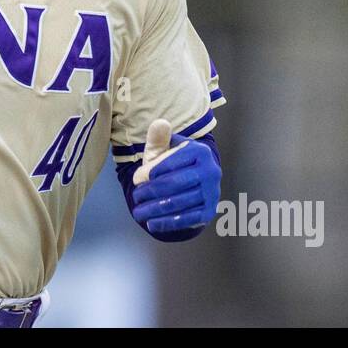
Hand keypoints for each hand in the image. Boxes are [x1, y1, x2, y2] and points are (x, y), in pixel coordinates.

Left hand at [130, 118, 220, 234]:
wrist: (193, 184)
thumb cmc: (173, 164)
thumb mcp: (165, 149)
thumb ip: (159, 137)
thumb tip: (160, 123)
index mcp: (200, 152)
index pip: (171, 163)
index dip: (150, 172)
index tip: (135, 179)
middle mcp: (210, 171)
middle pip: (174, 184)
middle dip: (150, 192)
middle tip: (135, 196)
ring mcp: (212, 193)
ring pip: (178, 203)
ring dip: (154, 210)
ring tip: (138, 212)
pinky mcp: (209, 211)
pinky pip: (186, 219)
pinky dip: (167, 223)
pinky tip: (151, 223)